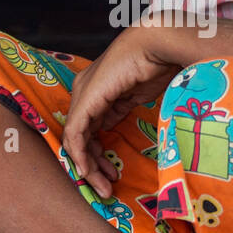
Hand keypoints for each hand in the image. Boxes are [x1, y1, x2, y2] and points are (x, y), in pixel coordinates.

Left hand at [62, 23, 180, 196]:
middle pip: (82, 137)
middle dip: (94, 165)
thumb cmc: (155, 64)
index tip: (113, 175)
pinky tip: (88, 172)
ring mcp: (82, 96)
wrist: (157, 46)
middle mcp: (84, 93)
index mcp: (96, 90)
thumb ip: (119, 110)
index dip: (98, 155)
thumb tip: (111, 124)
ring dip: (88, 166)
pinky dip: (79, 156)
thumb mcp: (134, 96)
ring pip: (76, 140)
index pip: (89, 129)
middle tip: (108, 187)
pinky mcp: (84, 101)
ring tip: (103, 186)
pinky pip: (75, 135)